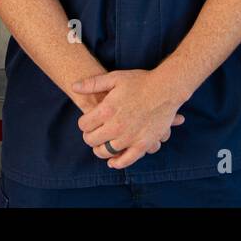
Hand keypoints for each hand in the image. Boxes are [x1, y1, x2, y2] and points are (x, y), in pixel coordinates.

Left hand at [72, 69, 186, 168]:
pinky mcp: (142, 144)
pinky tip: (112, 161)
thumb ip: (92, 83)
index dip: (83, 123)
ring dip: (100, 150)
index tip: (87, 122)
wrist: (165, 89)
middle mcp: (116, 126)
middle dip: (89, 137)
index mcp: (106, 110)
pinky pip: (126, 160)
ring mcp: (129, 137)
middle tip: (93, 133)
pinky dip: (117, 163)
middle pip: (92, 140)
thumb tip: (74, 86)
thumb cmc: (140, 81)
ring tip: (102, 144)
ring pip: (106, 152)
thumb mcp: (114, 78)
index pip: (84, 125)